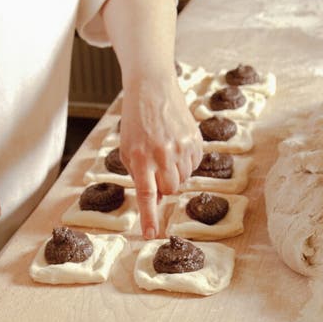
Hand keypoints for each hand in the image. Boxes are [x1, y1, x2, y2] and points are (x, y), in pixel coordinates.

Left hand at [119, 74, 202, 238]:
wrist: (152, 87)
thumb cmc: (136, 120)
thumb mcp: (128, 149)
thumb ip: (139, 176)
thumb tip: (156, 199)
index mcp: (141, 158)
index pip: (146, 195)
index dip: (149, 217)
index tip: (151, 234)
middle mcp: (162, 154)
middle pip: (170, 190)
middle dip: (164, 186)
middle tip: (157, 169)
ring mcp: (181, 147)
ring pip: (183, 179)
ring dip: (175, 173)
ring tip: (165, 151)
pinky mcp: (194, 141)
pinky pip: (194, 165)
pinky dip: (186, 161)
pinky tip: (176, 144)